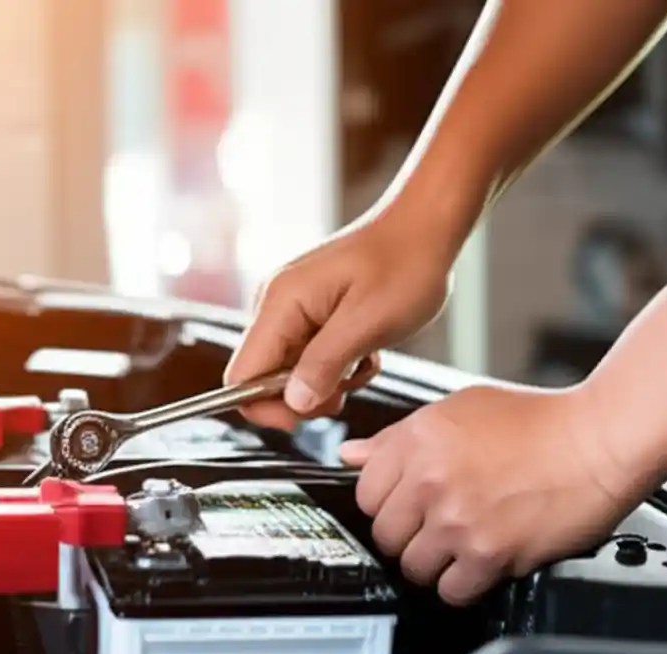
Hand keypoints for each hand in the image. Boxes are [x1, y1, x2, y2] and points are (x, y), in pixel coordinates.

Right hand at [224, 211, 454, 429]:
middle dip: (303, 395)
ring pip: (288, 371)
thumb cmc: (405, 264)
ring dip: (325, 381)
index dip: (265, 406)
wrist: (425, 226)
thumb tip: (292, 404)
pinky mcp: (307, 312)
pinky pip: (306, 357)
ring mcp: (290, 307)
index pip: (242, 374)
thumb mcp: (368, 322)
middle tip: (347, 387)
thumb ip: (324, 364)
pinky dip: (334, 366)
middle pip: (262, 376)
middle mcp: (275, 304)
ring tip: (361, 363)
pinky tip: (362, 352)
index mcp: (281, 302)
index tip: (306, 414)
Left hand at [339, 384, 645, 605]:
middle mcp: (429, 480)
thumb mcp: (458, 408)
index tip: (403, 507)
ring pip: (412, 566)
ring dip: (433, 563)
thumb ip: (399, 437)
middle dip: (406, 536)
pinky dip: (462, 585)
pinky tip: (477, 565)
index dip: (385, 503)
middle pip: (384, 534)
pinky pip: (451, 590)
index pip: (364, 493)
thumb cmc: (538, 421)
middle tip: (433, 528)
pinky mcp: (489, 552)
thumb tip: (352, 454)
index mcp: (416, 441)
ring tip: (459, 546)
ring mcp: (456, 519)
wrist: (597, 441)